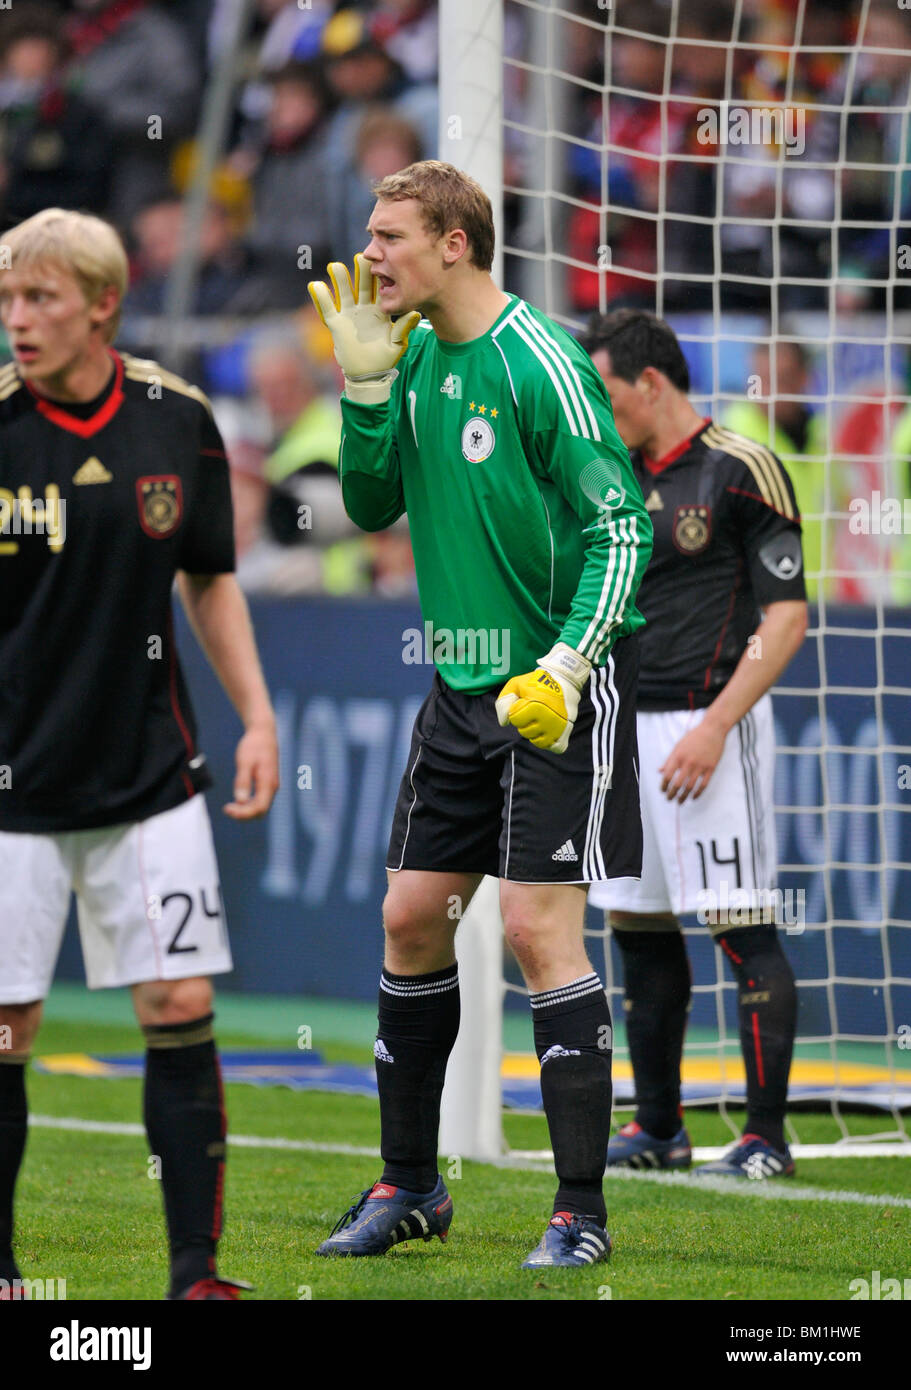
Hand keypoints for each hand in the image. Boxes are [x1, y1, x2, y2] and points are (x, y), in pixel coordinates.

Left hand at [224, 722, 278, 818]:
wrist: (264, 732)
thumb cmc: (253, 745)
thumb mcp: (244, 762)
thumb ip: (243, 781)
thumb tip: (241, 801)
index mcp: (268, 782)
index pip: (259, 808)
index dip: (243, 813)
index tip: (227, 808)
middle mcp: (273, 787)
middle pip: (261, 811)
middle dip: (244, 814)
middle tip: (227, 808)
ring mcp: (272, 786)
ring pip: (261, 807)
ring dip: (246, 810)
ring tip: (230, 806)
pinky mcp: (268, 783)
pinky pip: (260, 800)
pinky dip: (249, 804)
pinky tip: (238, 799)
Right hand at [308, 253, 419, 402]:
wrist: (368, 374)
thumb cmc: (384, 358)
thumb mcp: (396, 343)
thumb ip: (402, 328)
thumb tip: (415, 314)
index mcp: (380, 310)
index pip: (379, 290)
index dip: (380, 277)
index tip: (381, 263)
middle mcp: (363, 308)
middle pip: (361, 285)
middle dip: (361, 272)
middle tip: (360, 257)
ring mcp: (349, 314)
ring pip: (343, 292)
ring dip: (339, 280)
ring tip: (335, 267)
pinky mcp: (336, 324)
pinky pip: (327, 309)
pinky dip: (321, 298)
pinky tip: (316, 285)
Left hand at [495, 643, 590, 753]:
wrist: (564, 680)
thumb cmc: (537, 682)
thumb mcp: (516, 684)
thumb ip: (504, 701)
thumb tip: (504, 722)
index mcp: (535, 705)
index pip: (515, 719)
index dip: (515, 711)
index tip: (523, 703)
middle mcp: (547, 719)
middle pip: (524, 732)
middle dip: (524, 722)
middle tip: (532, 710)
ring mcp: (557, 727)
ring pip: (536, 741)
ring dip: (534, 732)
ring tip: (539, 718)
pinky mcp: (565, 732)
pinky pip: (551, 746)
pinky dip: (547, 741)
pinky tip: (546, 730)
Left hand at [659, 719, 725, 802]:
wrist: (713, 730)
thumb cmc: (693, 737)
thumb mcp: (678, 746)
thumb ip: (669, 760)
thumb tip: (660, 771)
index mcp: (678, 756)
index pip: (668, 776)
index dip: (664, 786)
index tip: (663, 791)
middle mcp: (689, 762)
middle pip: (678, 784)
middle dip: (672, 794)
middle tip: (670, 799)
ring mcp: (701, 766)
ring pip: (690, 787)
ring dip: (684, 796)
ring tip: (680, 801)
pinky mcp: (711, 768)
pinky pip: (703, 785)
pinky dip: (698, 793)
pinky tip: (693, 797)